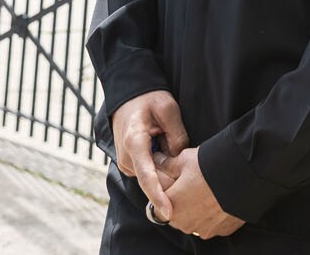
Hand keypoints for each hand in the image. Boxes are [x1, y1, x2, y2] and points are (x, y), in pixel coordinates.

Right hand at [110, 90, 188, 224]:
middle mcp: (126, 157)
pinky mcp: (129, 165)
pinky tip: (164, 151)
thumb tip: (180, 160)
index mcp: (134, 142)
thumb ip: (177, 135)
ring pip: (150, 179)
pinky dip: (158, 169)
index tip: (168, 212)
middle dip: (170, 180)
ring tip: (169, 144)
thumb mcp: (168, 109)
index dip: (158, 196)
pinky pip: (147, 174)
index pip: (146, 176)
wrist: (128, 96)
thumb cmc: (148, 99)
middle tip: (183, 157)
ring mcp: (126, 162)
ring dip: (165, 172)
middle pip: (151, 181)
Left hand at [164, 148, 244, 238]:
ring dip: (196, 207)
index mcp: (171, 208)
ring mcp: (204, 229)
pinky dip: (212, 213)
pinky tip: (218, 196)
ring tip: (206, 187)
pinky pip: (211, 222)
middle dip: (181, 199)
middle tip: (191, 181)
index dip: (165, 190)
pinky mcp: (221, 230)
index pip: (159, 203)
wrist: (243, 175)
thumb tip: (157, 160)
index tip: (173, 178)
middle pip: (177, 212)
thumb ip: (166, 164)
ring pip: (194, 219)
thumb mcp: (183, 159)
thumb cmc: (208, 166)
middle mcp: (185, 224)